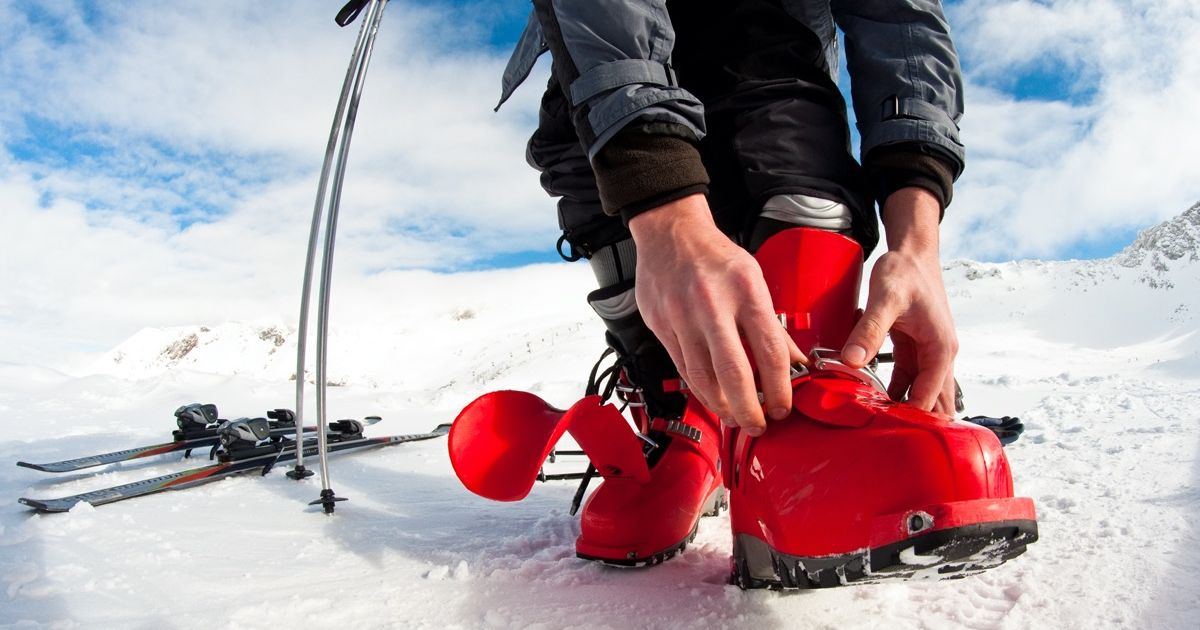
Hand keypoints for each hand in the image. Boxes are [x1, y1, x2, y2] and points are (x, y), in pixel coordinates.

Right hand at [628, 194, 804, 435]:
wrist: (670, 234)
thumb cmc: (715, 257)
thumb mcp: (753, 279)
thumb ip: (771, 325)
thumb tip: (794, 364)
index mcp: (744, 289)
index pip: (769, 350)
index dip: (779, 387)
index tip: (783, 407)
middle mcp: (712, 304)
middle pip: (734, 372)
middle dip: (749, 408)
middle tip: (759, 426)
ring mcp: (682, 316)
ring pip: (703, 377)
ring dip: (722, 406)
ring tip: (736, 418)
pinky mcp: (661, 326)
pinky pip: (683, 369)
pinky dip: (700, 391)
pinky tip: (713, 400)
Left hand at [842, 187, 957, 413]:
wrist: (913, 252)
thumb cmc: (905, 272)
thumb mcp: (885, 299)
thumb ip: (869, 330)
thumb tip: (852, 361)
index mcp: (941, 349)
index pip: (928, 397)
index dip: (908, 418)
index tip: (883, 433)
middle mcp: (940, 356)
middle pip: (934, 402)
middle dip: (914, 424)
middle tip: (883, 441)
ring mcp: (928, 354)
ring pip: (921, 394)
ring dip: (903, 410)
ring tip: (875, 430)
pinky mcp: (914, 350)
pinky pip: (907, 381)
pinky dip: (893, 394)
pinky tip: (873, 406)